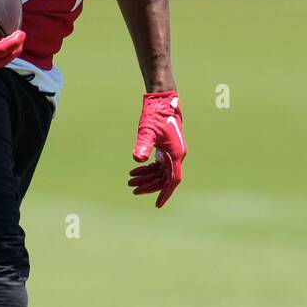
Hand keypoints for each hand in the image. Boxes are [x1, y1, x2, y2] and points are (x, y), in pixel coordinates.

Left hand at [128, 91, 185, 207]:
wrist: (161, 101)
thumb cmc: (156, 115)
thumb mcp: (147, 131)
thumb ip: (143, 145)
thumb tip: (137, 159)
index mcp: (176, 154)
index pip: (173, 180)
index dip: (165, 193)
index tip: (157, 205)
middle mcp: (176, 155)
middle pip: (164, 178)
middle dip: (149, 185)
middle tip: (132, 189)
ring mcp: (171, 152)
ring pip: (160, 172)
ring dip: (146, 177)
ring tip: (130, 181)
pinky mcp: (166, 148)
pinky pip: (158, 165)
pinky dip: (147, 169)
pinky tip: (135, 170)